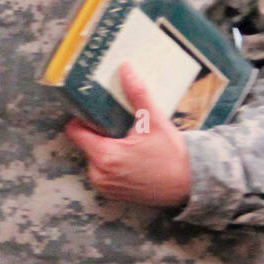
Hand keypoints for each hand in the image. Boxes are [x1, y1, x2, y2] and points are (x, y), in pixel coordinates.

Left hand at [64, 62, 191, 207]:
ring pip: (93, 157)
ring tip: (126, 141)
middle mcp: (100, 175)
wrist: (189, 184)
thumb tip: (125, 69)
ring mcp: (105, 186)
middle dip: (98, 132)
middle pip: (84, 143)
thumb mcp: (155, 121)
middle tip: (118, 124)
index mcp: (106, 156)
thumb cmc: (172, 157)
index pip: (74, 131)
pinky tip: (129, 155)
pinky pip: (102, 171)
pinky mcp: (112, 193)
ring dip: (104, 147)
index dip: (82, 117)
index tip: (95, 110)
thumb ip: (137, 94)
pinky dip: (111, 162)